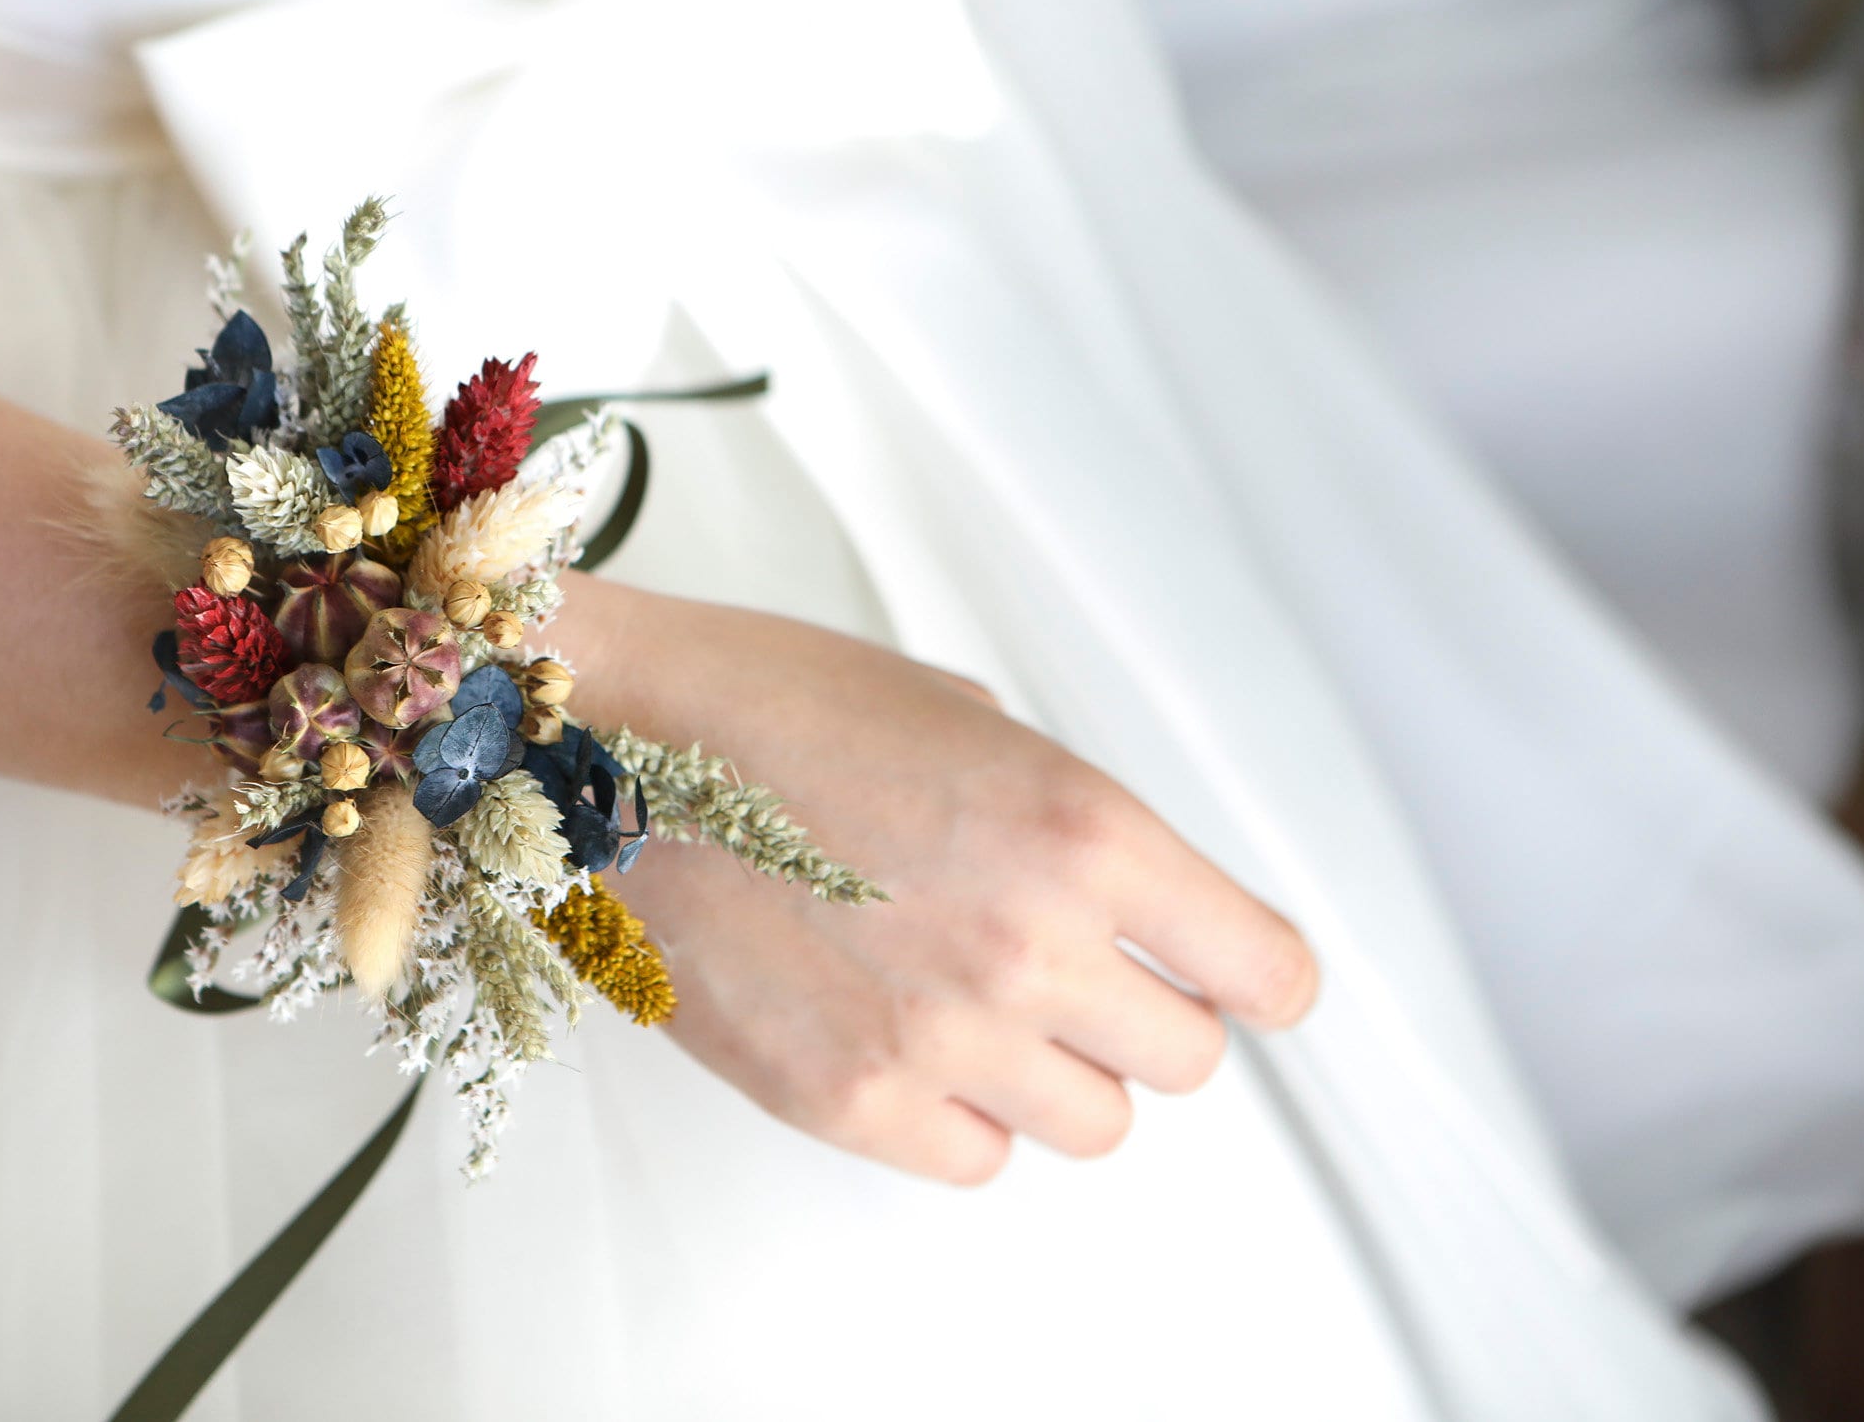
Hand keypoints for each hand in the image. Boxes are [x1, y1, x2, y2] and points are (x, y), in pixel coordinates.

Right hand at [559, 577, 1318, 1184]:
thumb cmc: (758, 705)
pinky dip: (963, 1117)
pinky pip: (978, 1159)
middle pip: (1188, 1060)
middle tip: (1086, 980)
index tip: (1239, 978)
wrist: (603, 748)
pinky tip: (914, 1042)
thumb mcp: (959, 716)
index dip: (1253, 975)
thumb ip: (1060, 813)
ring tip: (983, 1009)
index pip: (1260, 969)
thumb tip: (1112, 889)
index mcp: (1079, 827)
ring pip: (1095, 1126)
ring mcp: (942, 1034)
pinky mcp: (851, 1098)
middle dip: (1148, 1019)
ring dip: (1059, 1073)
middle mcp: (1030, 943)